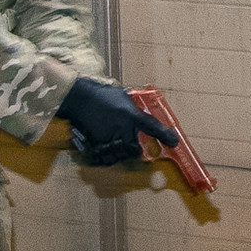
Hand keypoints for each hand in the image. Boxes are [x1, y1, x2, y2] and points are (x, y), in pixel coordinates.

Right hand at [58, 77, 179, 167]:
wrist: (77, 97)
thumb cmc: (99, 93)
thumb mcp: (121, 95)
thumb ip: (131, 105)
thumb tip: (138, 109)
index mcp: (130, 114)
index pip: (152, 126)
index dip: (165, 136)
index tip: (174, 142)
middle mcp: (122, 128)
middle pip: (134, 150)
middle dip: (135, 151)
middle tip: (135, 149)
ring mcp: (109, 137)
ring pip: (120, 156)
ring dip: (121, 155)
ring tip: (119, 149)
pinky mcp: (96, 143)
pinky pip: (105, 157)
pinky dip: (106, 157)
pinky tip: (106, 151)